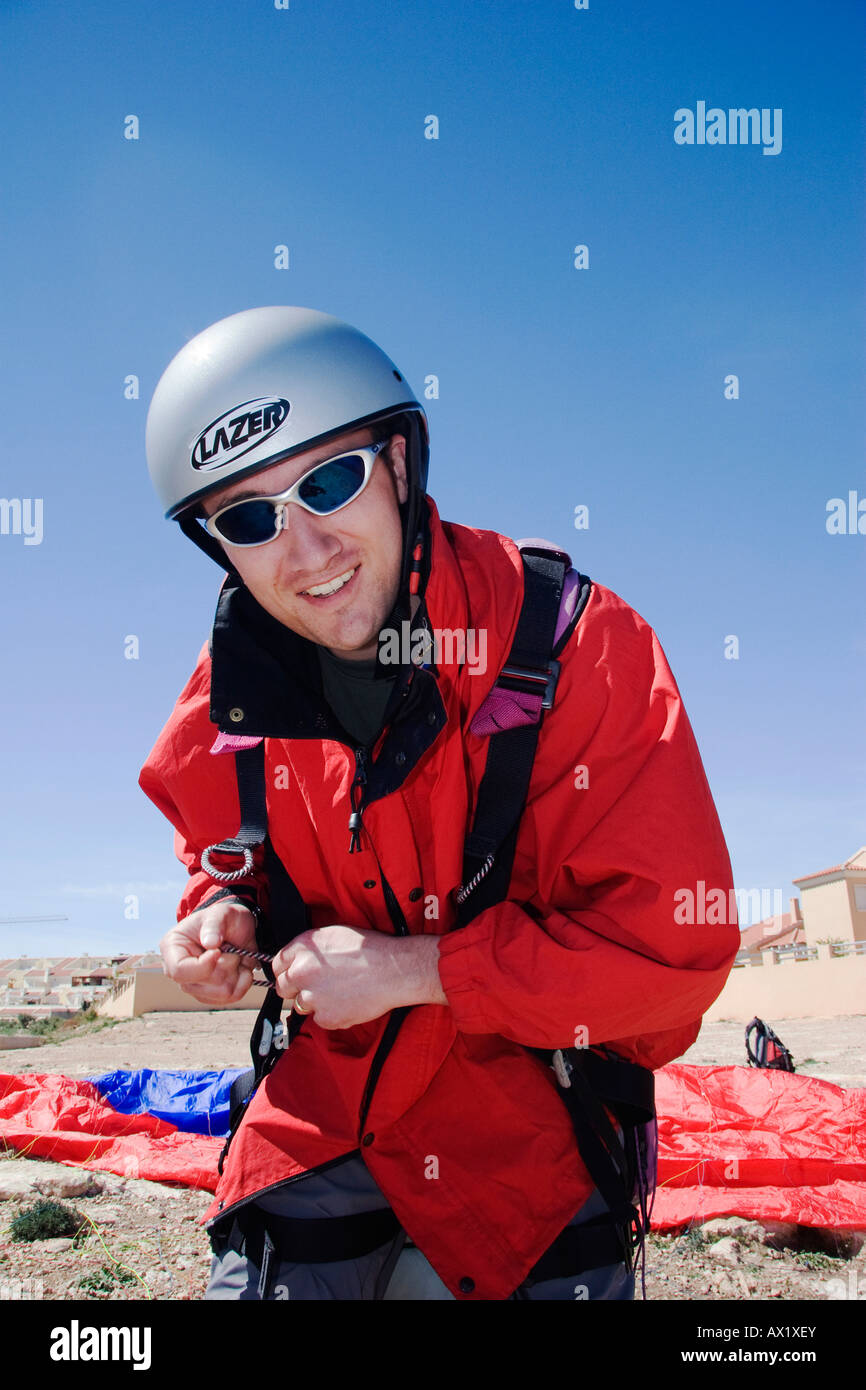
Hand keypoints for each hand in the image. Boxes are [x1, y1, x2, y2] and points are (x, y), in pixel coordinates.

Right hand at [160, 899, 258, 1005]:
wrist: (236, 927)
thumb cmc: (223, 918)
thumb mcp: (219, 913)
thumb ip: (213, 925)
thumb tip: (210, 943)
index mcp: (172, 949)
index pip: (179, 971)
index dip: (203, 965)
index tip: (219, 951)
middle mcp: (180, 972)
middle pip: (205, 985)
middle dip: (226, 964)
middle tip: (229, 947)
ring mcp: (195, 987)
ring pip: (223, 993)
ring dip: (237, 972)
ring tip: (234, 955)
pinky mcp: (212, 995)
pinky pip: (233, 996)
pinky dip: (243, 980)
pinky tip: (239, 966)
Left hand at [271, 925, 446, 1029]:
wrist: (393, 970)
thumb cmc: (370, 949)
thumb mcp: (334, 934)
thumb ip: (310, 949)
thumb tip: (298, 959)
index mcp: (303, 947)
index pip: (276, 964)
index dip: (287, 970)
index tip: (293, 975)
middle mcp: (302, 971)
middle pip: (283, 987)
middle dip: (295, 988)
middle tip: (316, 986)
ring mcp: (312, 996)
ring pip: (300, 1005)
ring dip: (314, 1002)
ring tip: (338, 993)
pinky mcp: (325, 1017)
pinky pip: (319, 1019)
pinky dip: (331, 1014)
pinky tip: (347, 1002)